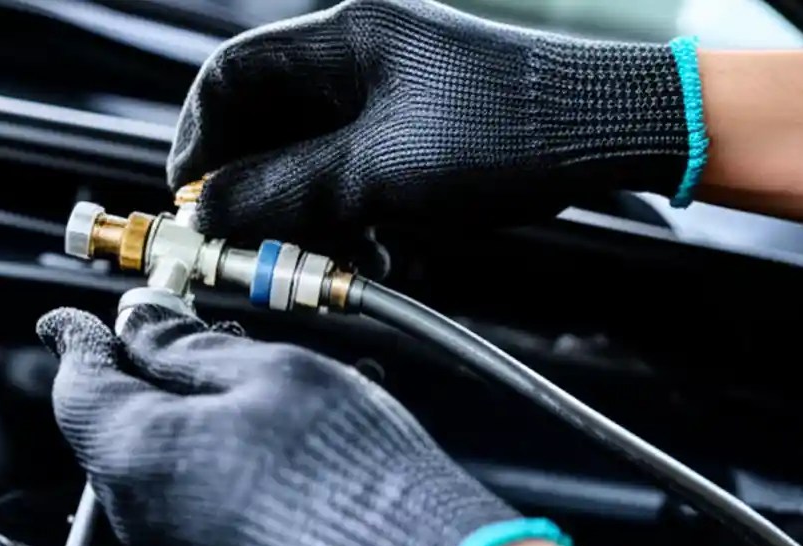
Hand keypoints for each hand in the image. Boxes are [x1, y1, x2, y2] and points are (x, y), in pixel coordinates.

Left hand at [36, 304, 516, 545]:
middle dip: (148, 374)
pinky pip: (189, 502)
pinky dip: (214, 461)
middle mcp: (141, 513)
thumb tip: (141, 328)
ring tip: (253, 383)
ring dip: (188, 416)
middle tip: (193, 335)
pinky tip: (269, 436)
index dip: (80, 340)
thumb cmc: (350, 473)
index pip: (76, 383)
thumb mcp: (265, 372)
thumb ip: (184, 345)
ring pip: (156, 463)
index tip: (75, 321)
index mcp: (137, 453)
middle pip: (115, 424)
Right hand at [169, 0, 691, 243]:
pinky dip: (347, 211)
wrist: (610, 134)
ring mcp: (389, 90)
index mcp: (344, 36)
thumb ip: (284, 191)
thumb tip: (209, 209)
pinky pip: (351, 169)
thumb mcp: (378, 172)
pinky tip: (372, 245)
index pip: (232, 76)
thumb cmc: (509, 132)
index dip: (200, 138)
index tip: (193, 197)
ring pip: (308, 153)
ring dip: (304, 210)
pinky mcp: (414, 128)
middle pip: (267, 120)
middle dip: (253, 187)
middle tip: (247, 239)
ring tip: (326, 253)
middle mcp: (360, 55)